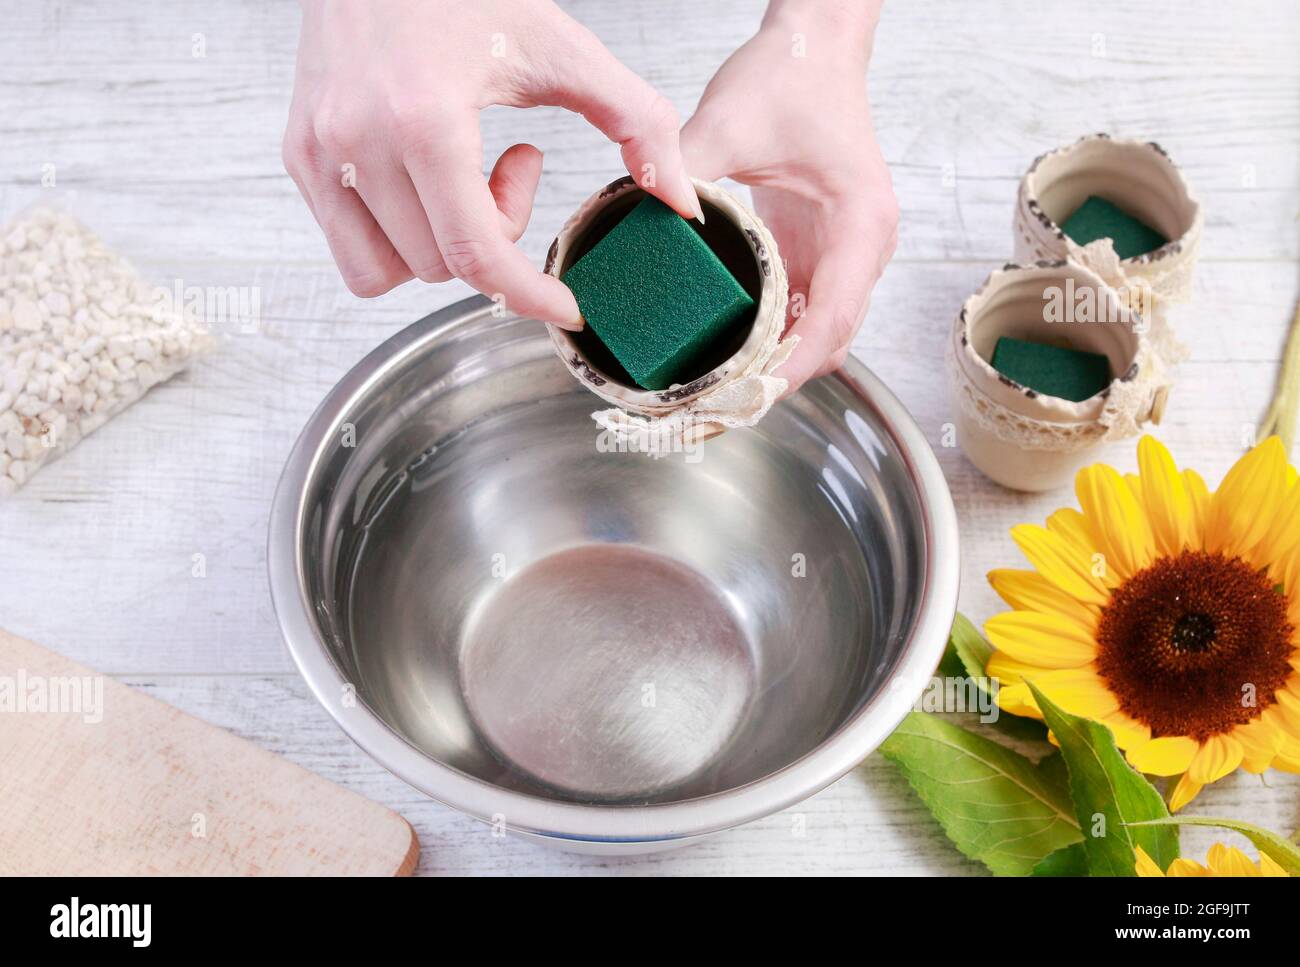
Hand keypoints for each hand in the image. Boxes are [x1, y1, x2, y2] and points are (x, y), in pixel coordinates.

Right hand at [283, 0, 702, 326]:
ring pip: (394, 272)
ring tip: (465, 177)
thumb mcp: (564, 49)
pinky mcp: (298, 157)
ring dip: (443, 246)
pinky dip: (400, 241)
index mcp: (424, 121)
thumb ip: (637, 122)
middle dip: (495, 239)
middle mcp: (358, 144)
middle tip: (515, 169)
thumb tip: (679, 200)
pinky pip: (355, 254)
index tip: (566, 306)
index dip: (530, 295)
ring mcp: (319, 154)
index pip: (477, 255)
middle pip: (444, 267)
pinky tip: (426, 184)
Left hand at [680, 1, 897, 390]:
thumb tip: (644, 218)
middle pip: (832, 338)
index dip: (794, 365)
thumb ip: (688, 171)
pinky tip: (730, 350)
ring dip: (776, 363)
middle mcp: (864, 245)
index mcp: (860, 222)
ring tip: (719, 389)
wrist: (814, 48)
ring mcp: (847, 251)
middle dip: (780, 376)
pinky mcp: (823, 248)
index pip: (834, 317)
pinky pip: (803, 309)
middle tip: (719, 405)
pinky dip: (773, 336)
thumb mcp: (729, 121)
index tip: (751, 394)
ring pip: (820, 332)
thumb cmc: (792, 76)